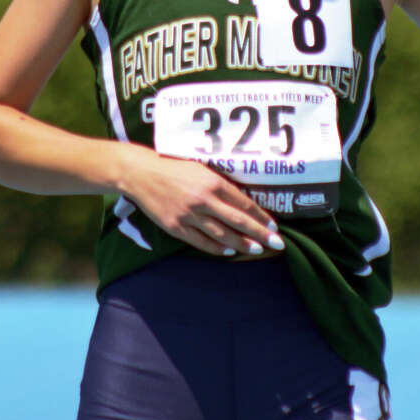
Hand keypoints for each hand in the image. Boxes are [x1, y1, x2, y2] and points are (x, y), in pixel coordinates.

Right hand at [123, 152, 283, 256]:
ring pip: (222, 235)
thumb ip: (221, 184)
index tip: (273, 225)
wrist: (142, 173)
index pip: (243, 203)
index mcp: (212, 182)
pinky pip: (201, 242)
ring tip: (257, 250)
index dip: (260, 216)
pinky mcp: (176, 227)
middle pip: (238, 221)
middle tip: (277, 243)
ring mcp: (189, 216)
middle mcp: (203, 200)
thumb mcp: (202, 168)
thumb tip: (244, 201)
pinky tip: (229, 252)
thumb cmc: (175, 167)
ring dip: (242, 244)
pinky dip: (217, 248)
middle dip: (260, 234)